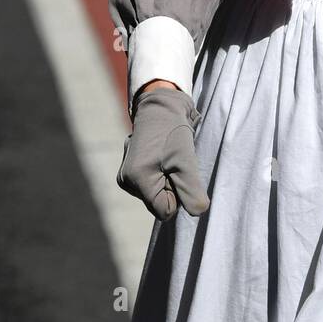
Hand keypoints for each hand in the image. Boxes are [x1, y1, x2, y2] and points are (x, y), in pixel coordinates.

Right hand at [116, 86, 209, 220]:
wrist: (160, 109)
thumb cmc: (174, 132)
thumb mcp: (187, 161)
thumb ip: (192, 190)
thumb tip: (198, 212)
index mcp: (137, 179)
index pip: (164, 210)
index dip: (177, 194)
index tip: (177, 170)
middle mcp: (125, 181)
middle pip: (159, 204)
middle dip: (171, 187)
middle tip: (172, 163)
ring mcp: (124, 178)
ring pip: (155, 195)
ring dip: (166, 180)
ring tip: (166, 158)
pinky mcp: (127, 174)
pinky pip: (150, 187)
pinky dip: (159, 176)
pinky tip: (159, 159)